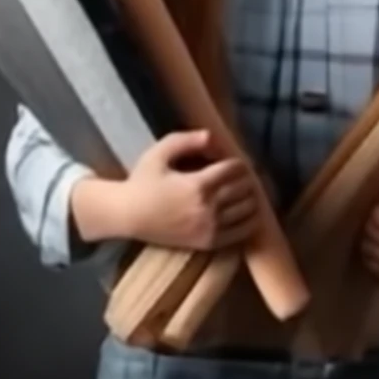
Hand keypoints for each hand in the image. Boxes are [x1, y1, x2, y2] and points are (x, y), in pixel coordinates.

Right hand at [124, 129, 261, 250]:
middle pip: (245, 188)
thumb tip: (213, 136)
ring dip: (250, 196)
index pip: (235, 169)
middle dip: (245, 177)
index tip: (232, 160)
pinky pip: (242, 232)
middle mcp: (208, 208)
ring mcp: (210, 228)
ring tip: (241, 189)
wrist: (128, 216)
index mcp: (198, 184)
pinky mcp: (208, 242)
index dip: (238, 161)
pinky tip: (243, 210)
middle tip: (239, 174)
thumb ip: (188, 140)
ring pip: (248, 210)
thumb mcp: (160, 152)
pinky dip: (249, 219)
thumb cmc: (143, 181)